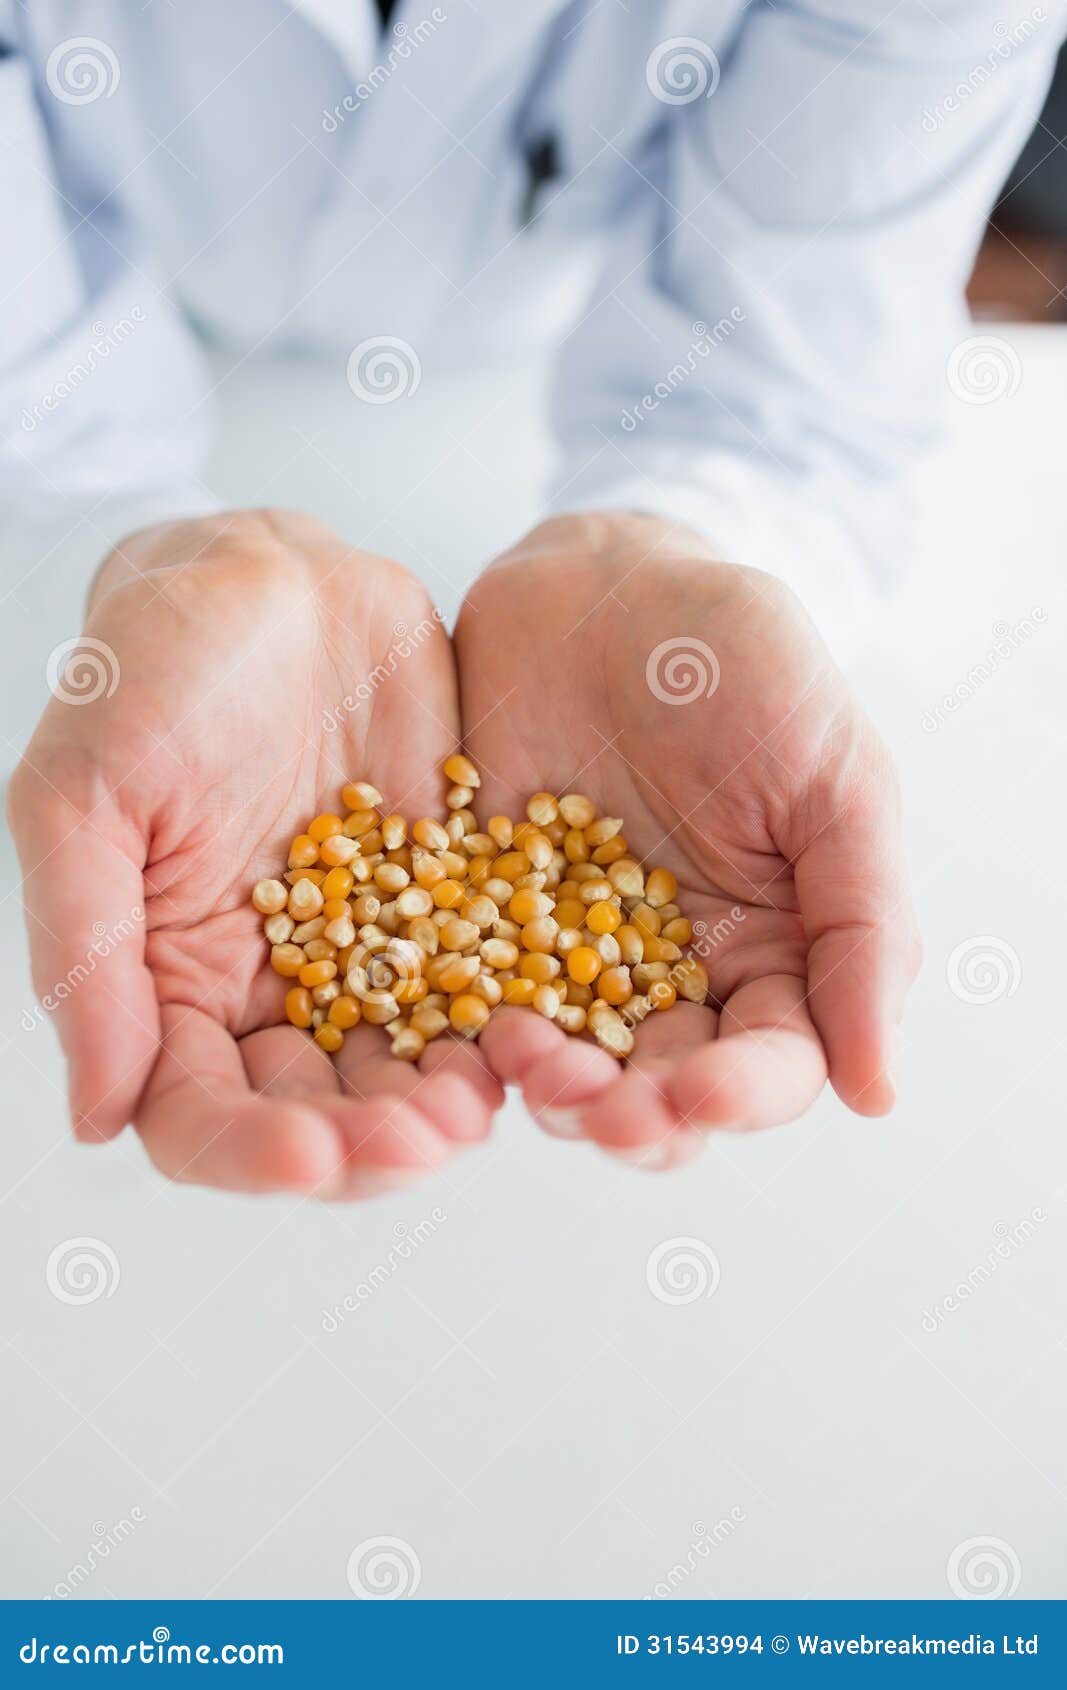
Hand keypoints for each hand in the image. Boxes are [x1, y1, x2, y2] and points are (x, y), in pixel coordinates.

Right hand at [8, 510, 500, 1197]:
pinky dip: (503, 1020)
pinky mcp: (447, 902)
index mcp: (172, 980)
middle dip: (364, 1144)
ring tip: (478, 1104)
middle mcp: (270, 986)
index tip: (307, 1158)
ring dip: (438, 1102)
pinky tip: (536, 1031)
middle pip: (314, 1112)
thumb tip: (96, 1118)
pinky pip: (482, 982)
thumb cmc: (148, 673)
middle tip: (422, 1141)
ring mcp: (367, 947)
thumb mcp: (85, 798)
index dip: (247, 1152)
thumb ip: (87, 953)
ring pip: (404, 1066)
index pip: (197, 1113)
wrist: (271, 580)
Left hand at [455, 513, 920, 1167]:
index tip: (700, 1093)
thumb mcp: (836, 777)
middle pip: (660, 1092)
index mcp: (772, 952)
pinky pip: (467, 997)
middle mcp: (671, 974)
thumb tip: (877, 1092)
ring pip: (563, 1066)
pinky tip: (459, 1023)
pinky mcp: (476, 921)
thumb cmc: (741, 666)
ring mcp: (567, 953)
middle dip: (634, 1116)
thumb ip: (863, 924)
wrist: (602, 586)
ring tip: (524, 1056)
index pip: (771, 1064)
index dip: (741, 1096)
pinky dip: (463, 1028)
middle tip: (601, 1108)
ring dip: (550, 1086)